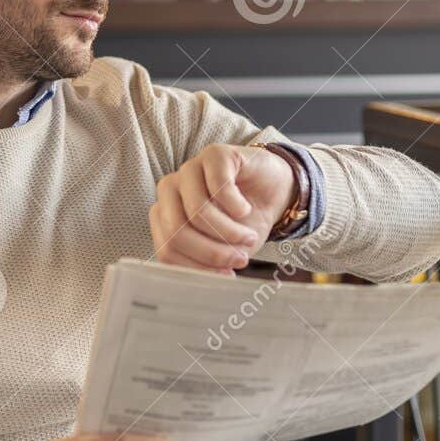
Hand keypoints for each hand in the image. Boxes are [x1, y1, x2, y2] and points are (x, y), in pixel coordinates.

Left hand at [150, 142, 293, 273]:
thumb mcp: (223, 250)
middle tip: (240, 259)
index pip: (166, 249)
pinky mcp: (214, 154)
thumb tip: (198, 286)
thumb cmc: (244, 223)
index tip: (226, 275)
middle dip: (211, 252)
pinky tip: (245, 210)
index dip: (197, 267)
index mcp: (164, 215)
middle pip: (176, 230)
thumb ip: (203, 264)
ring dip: (228, 231)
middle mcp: (170, 190)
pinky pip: (218, 186)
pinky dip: (235, 206)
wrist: (275, 192)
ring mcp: (189, 169)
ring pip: (196, 210)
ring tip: (248, 238)